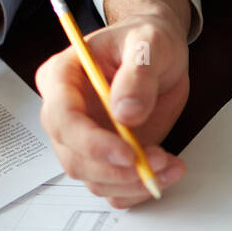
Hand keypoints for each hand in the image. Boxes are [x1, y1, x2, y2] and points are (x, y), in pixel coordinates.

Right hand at [36, 0, 191, 207]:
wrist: (159, 54)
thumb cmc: (147, 40)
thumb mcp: (149, 42)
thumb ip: (138, 73)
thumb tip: (126, 112)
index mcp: (62, 77)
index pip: (63, 119)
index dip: (92, 142)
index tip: (128, 153)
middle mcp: (66, 113)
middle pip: (74, 157)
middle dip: (116, 170)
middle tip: (157, 161)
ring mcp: (85, 139)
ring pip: (94, 179)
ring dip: (132, 183)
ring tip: (169, 166)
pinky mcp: (106, 157)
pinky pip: (113, 188)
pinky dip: (138, 189)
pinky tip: (165, 172)